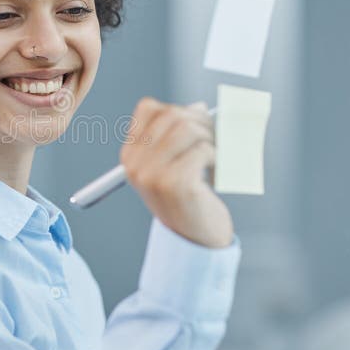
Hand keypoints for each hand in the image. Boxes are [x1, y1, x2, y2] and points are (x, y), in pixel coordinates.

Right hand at [119, 97, 233, 247]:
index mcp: (130, 155)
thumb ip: (180, 136)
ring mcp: (152, 174)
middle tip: (216, 141)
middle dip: (202, 123)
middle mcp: (135, 163)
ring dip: (212, 140)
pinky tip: (217, 176)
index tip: (197, 128)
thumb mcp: (174, 164)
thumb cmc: (188, 199)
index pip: (149, 108)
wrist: (194, 242)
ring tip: (217, 159)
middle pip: (173, 114)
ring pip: (189, 129)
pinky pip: (203, 150)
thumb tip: (199, 107)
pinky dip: (219, 159)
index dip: (179, 111)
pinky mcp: (175, 184)